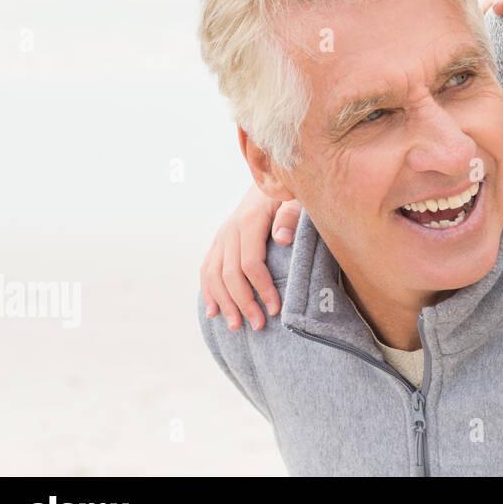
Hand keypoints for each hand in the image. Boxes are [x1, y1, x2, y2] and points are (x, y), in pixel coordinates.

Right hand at [199, 185, 299, 329]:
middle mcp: (230, 230)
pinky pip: (207, 269)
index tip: (275, 308)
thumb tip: (281, 239)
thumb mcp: (295, 199)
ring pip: (215, 275)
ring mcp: (222, 236)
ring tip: (236, 326)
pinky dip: (208, 291)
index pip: (251, 263)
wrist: (270, 177)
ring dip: (224, 303)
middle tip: (258, 325)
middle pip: (230, 274)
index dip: (262, 288)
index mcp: (249, 222)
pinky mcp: (219, 241)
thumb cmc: (288, 192)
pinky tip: (213, 311)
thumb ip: (290, 216)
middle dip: (243, 302)